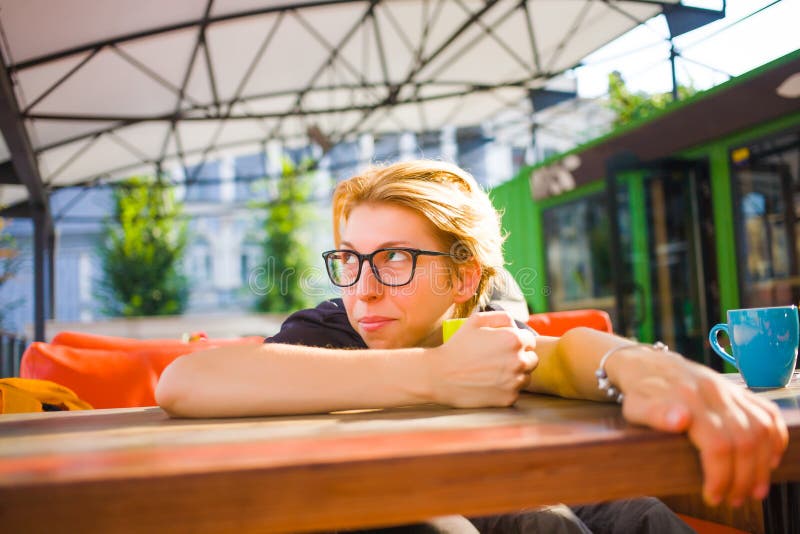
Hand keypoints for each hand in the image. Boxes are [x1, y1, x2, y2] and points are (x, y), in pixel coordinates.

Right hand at [427, 311, 536, 407]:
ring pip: (526, 377)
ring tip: (494, 372)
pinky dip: (506, 389)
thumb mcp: (475, 321)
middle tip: (499, 360)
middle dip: (520, 358)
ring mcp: (514, 381)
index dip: (517, 342)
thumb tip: (516, 325)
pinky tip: (490, 384)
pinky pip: (516, 392)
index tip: (504, 347)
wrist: (440, 375)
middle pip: (532, 359)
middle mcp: (518, 360)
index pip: (530, 341)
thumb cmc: (457, 346)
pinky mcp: (508, 398)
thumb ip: (501, 317)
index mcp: (513, 339)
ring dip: (515, 374)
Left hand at [617, 352, 788, 506]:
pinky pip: (769, 414)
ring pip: (762, 431)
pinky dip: (776, 439)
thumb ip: (654, 414)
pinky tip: (769, 460)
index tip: (712, 496)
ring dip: (762, 465)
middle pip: (744, 443)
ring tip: (752, 489)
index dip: (720, 476)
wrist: (651, 365)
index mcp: (688, 399)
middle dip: (742, 479)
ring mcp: (730, 391)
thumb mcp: (636, 406)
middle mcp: (714, 393)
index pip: (718, 445)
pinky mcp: (740, 391)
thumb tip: (679, 420)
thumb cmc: (642, 393)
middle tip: (733, 499)